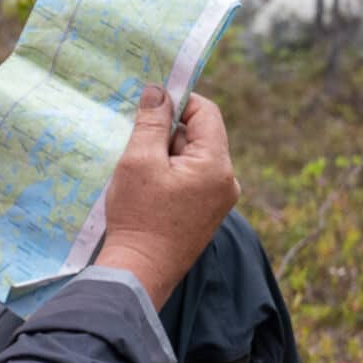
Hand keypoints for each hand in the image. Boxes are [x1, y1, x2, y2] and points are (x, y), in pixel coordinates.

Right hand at [94, 88, 240, 306]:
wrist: (139, 273)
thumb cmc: (139, 216)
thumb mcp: (139, 160)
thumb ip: (151, 122)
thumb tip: (158, 90)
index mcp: (217, 165)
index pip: (206, 112)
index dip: (178, 101)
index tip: (149, 105)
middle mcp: (227, 181)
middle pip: (199, 135)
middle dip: (167, 134)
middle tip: (136, 147)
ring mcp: (219, 200)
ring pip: (192, 158)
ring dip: (165, 156)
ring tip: (140, 175)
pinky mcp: (206, 214)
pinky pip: (191, 180)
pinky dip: (169, 176)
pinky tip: (147, 190)